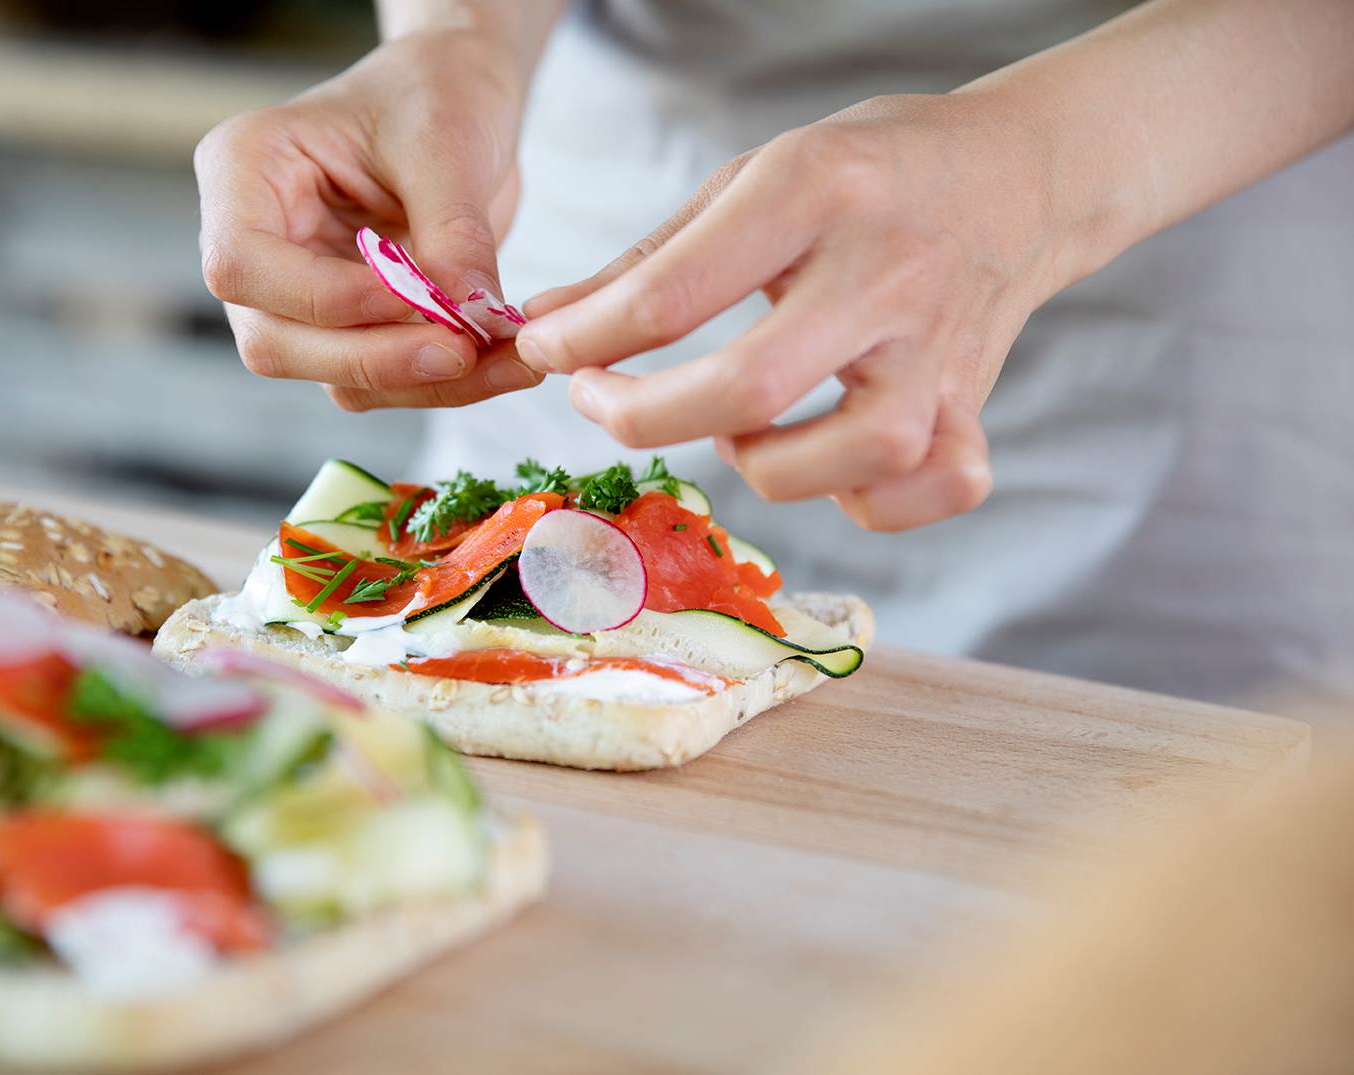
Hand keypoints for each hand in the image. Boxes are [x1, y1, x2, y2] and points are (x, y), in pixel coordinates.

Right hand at [195, 29, 542, 410]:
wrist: (461, 99)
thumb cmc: (436, 90)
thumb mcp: (446, 141)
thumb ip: (453, 231)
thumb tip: (471, 315)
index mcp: (242, 171)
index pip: (243, 265)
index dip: (326, 299)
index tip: (419, 298)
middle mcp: (253, 241)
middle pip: (274, 341)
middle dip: (374, 357)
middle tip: (465, 351)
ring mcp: (296, 293)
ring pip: (331, 374)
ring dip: (420, 381)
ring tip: (507, 360)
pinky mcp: (348, 327)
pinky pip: (381, 378)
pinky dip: (441, 381)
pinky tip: (501, 361)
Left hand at [515, 94, 1061, 530]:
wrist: (1021, 174)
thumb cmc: (869, 175)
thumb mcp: (754, 176)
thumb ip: (647, 257)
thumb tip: (543, 321)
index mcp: (818, 192)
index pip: (676, 293)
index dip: (586, 339)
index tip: (548, 354)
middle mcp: (886, 274)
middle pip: (749, 390)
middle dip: (643, 415)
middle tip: (601, 402)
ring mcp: (941, 350)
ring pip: (847, 457)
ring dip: (761, 464)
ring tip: (734, 425)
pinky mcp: (977, 404)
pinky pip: (927, 488)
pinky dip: (865, 498)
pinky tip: (826, 462)